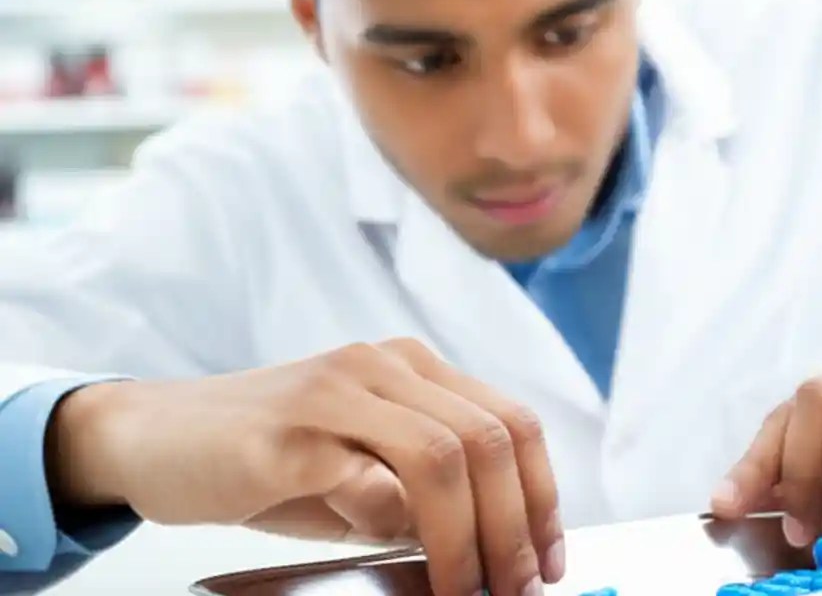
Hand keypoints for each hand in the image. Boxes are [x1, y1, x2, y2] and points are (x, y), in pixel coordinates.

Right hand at [47, 339, 561, 595]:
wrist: (154, 436)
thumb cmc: (270, 458)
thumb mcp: (363, 467)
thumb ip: (425, 492)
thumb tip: (492, 545)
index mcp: (412, 368)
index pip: (511, 423)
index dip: (542, 496)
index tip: (547, 558)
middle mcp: (381, 366)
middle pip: (488, 439)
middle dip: (515, 526)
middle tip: (513, 587)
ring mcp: (333, 393)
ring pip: (442, 455)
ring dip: (466, 536)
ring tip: (464, 586)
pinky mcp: (284, 436)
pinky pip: (362, 478)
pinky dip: (387, 521)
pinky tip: (378, 543)